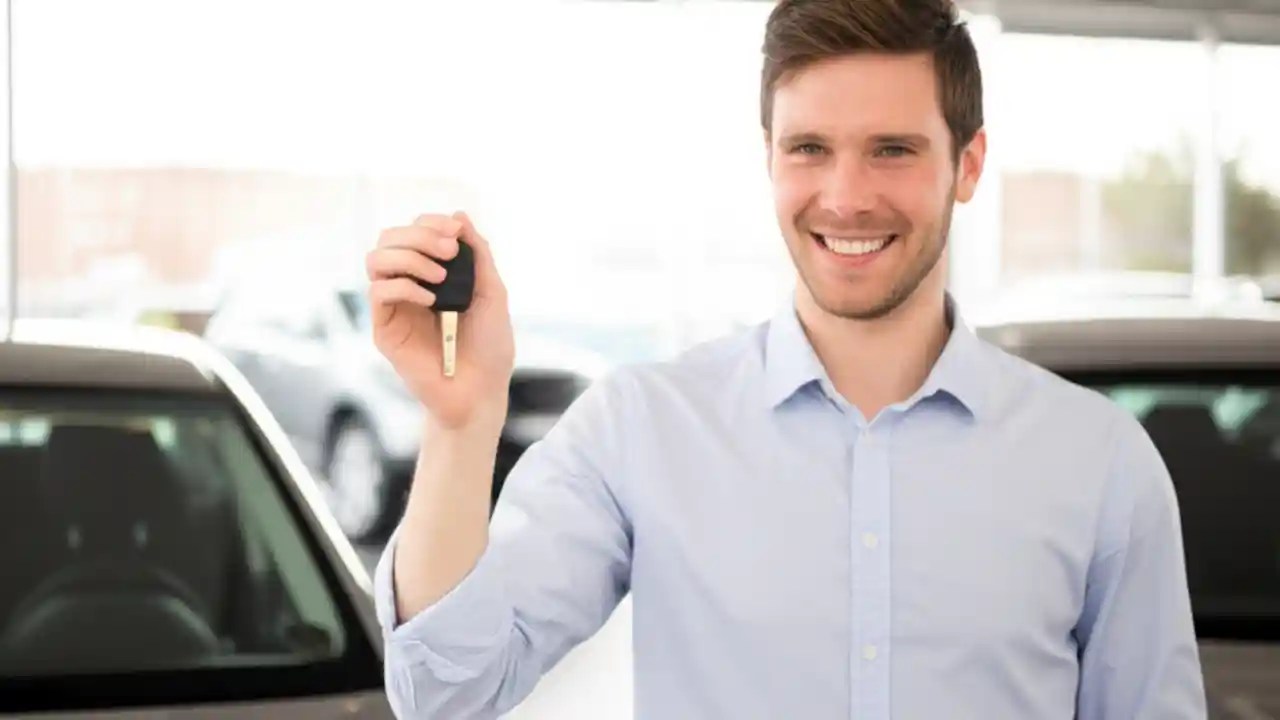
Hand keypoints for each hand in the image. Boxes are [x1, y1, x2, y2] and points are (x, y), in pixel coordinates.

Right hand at [366, 211, 514, 428]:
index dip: (430, 223)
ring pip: (376, 260)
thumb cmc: (490, 347)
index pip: (414, 231)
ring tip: (440, 276)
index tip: (455, 232)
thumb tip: (460, 216)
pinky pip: (378, 293)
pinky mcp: (385, 330)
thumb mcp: (493, 293)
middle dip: (418, 234)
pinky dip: (404, 285)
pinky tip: (430, 299)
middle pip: (389, 238)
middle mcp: (409, 286)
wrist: (482, 391)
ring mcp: (395, 307)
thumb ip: (478, 254)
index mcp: (432, 274)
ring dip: (409, 257)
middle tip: (448, 251)